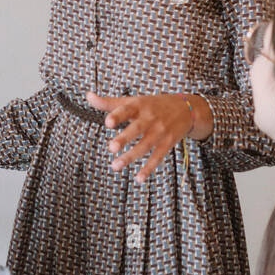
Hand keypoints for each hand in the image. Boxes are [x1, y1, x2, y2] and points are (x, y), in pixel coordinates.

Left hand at [86, 92, 201, 183]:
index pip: (127, 109)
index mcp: (139, 105)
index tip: (107, 122)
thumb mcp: (133, 101)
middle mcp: (150, 118)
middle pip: (136, 129)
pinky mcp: (167, 143)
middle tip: (111, 148)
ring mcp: (160, 131)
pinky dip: (149, 168)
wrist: (186, 108)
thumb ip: (109, 102)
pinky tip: (139, 178)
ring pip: (144, 146)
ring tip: (115, 166)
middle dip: (124, 138)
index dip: (117, 115)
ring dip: (130, 157)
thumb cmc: (153, 105)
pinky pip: (157, 157)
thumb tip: (87, 96)